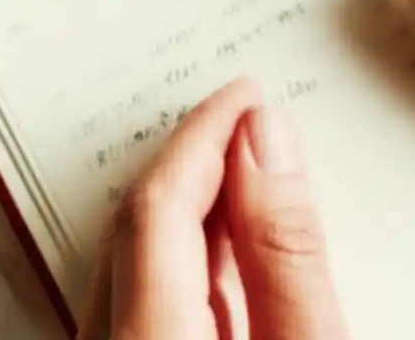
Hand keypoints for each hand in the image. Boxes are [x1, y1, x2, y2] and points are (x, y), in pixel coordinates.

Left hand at [82, 78, 348, 339]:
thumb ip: (284, 252)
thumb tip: (267, 143)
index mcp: (148, 336)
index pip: (157, 204)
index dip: (205, 137)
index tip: (246, 98)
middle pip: (133, 228)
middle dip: (194, 163)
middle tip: (250, 120)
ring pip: (130, 261)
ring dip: (187, 210)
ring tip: (247, 172)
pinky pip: (134, 298)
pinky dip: (180, 257)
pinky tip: (227, 252)